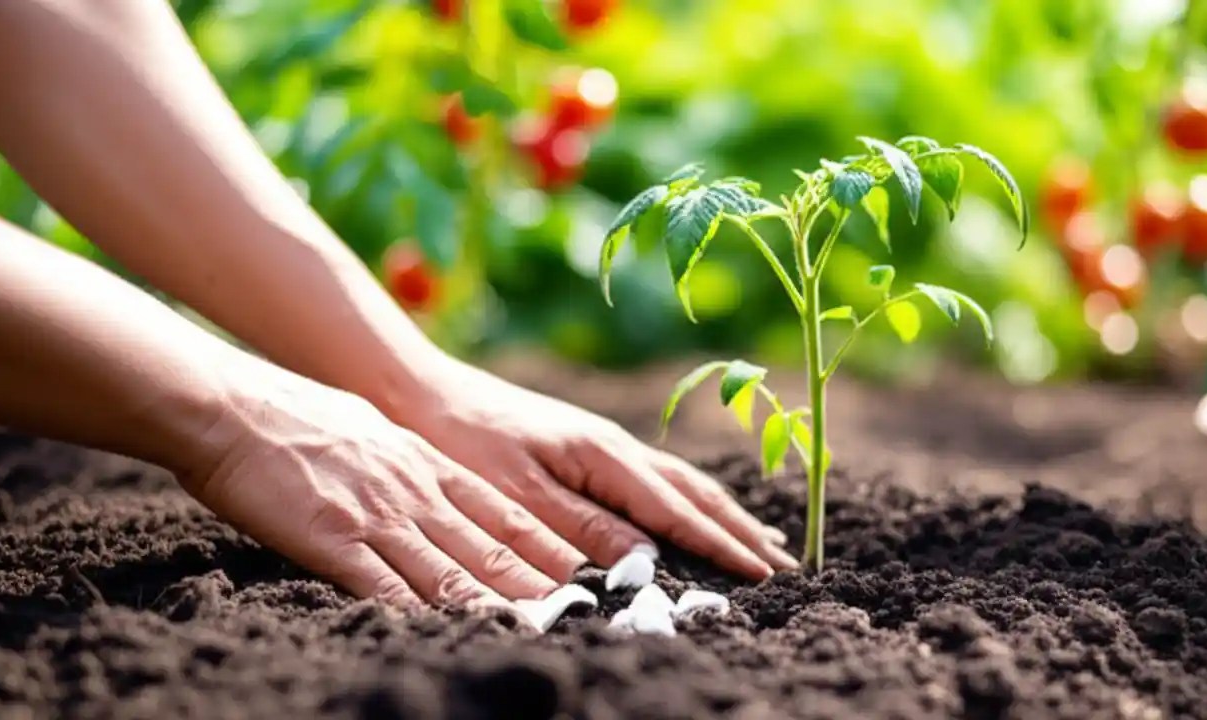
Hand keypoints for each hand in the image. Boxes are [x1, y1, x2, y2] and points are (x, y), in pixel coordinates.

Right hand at [184, 362, 576, 609]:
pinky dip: (420, 611)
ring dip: (494, 603)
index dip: (545, 546)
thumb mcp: (372, 428)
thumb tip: (427, 477)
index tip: (582, 569)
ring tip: (535, 627)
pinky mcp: (335, 539)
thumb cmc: (296, 416)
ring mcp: (377, 515)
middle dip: (537, 582)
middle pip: (489, 546)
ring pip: (450, 570)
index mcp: (425, 464)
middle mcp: (414, 490)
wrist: (236, 407)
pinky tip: (446, 631)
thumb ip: (407, 460)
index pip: (503, 512)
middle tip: (580, 608)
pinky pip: (385, 584)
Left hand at [404, 359, 798, 580]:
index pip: (675, 508)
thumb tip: (645, 557)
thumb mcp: (516, 490)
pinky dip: (688, 499)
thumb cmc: (462, 441)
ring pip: (679, 482)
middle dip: (739, 530)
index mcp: (601, 455)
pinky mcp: (584, 447)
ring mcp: (602, 444)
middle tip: (785, 566)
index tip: (763, 574)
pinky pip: (655, 477)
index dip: (720, 543)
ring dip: (722, 514)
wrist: (422, 391)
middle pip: (692, 492)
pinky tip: (692, 509)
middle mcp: (612, 446)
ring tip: (760, 540)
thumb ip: (579, 524)